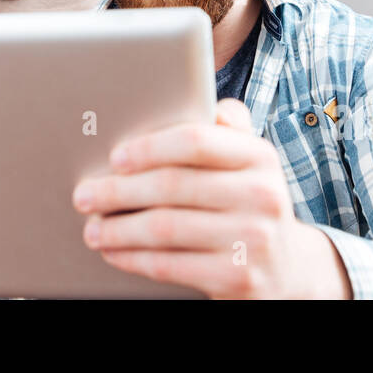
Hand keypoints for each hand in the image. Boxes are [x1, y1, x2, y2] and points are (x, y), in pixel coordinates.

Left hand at [72, 98, 351, 298]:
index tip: (115, 156)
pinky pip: (171, 265)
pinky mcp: (238, 279)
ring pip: (165, 228)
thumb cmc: (249, 205)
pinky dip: (134, 258)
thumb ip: (222, 129)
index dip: (149, 147)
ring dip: (118, 228)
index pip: (196, 140)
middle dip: (118, 190)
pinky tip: (115, 252)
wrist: (289, 272)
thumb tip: (177, 94)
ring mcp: (253, 240)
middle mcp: (262, 195)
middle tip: (84, 195)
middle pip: (172, 186)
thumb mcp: (246, 164)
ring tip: (91, 228)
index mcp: (259, 156)